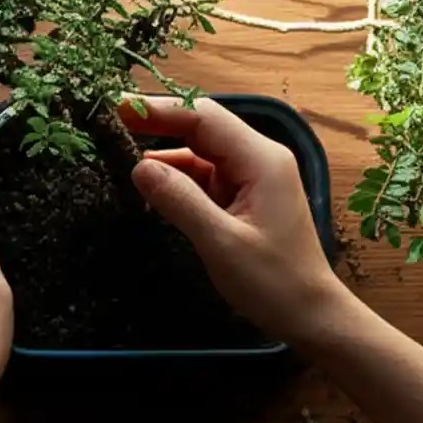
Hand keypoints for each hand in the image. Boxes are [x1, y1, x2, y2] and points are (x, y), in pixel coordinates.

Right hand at [120, 96, 347, 341]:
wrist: (310, 315)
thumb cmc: (274, 282)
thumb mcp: (221, 243)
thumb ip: (179, 201)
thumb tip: (138, 166)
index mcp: (261, 160)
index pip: (205, 117)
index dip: (160, 109)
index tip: (118, 107)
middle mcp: (259, 158)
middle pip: (203, 127)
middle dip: (159, 123)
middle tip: (111, 121)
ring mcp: (252, 177)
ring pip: (201, 151)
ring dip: (165, 152)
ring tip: (119, 150)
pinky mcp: (245, 197)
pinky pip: (205, 176)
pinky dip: (178, 178)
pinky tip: (150, 184)